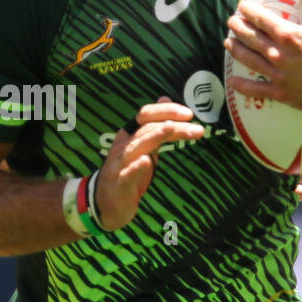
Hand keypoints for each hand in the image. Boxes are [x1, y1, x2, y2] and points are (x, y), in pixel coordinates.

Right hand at [95, 100, 203, 230]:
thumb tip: (165, 98)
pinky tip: (146, 162)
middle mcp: (123, 146)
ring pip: (136, 147)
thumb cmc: (127, 173)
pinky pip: (126, 174)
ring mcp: (119, 165)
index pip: (146, 115)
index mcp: (129, 136)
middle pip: (146, 129)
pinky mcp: (119, 184)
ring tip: (169, 128)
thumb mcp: (143, 146)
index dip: (166, 111)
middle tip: (195, 127)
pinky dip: (135, 167)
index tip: (189, 114)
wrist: (105, 203)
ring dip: (153, 137)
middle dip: (172, 126)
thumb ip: (154, 125)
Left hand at [225, 0, 301, 113]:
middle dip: (237, 27)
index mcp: (289, 35)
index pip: (260, 19)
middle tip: (231, 22)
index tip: (242, 6)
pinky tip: (233, 81)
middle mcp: (279, 54)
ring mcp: (278, 75)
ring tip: (228, 42)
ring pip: (248, 60)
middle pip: (250, 37)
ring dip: (235, 49)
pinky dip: (241, 85)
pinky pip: (256, 90)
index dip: (248, 11)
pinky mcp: (281, 93)